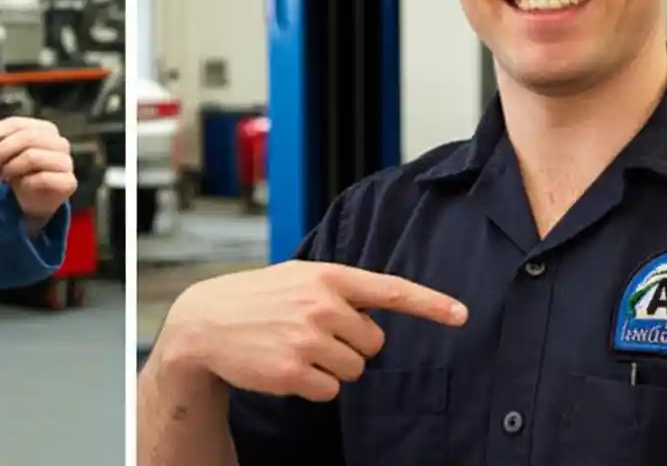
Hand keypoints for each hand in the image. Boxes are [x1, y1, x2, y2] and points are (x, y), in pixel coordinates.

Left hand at [0, 116, 76, 221]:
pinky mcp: (68, 182)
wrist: (36, 202)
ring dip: (11, 167)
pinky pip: (42, 178)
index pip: (17, 123)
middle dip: (1, 150)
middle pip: (26, 138)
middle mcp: (59, 142)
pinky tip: (20, 186)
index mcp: (45, 129)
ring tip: (2, 175)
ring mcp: (66, 162)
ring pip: (33, 156)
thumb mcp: (7, 155)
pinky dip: (26, 182)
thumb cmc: (21, 174)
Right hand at [157, 261, 467, 401]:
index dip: (430, 304)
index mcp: (326, 276)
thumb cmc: (257, 299)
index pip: (390, 290)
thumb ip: (338, 290)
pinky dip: (314, 385)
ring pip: (354, 369)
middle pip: (373, 343)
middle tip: (313, 334)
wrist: (205, 322)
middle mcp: (321, 304)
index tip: (461, 315)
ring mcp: (307, 338)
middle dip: (351, 345)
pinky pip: (331, 391)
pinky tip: (286, 367)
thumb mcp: (297, 278)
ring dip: (331, 367)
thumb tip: (378, 318)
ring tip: (295, 348)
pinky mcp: (293, 371)